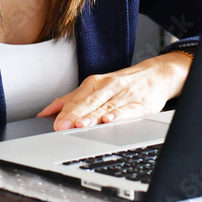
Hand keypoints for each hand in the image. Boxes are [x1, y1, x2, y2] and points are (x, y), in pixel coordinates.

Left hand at [37, 52, 192, 130]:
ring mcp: (124, 95)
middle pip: (89, 103)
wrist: (156, 74)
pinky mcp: (140, 104)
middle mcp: (108, 87)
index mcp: (95, 83)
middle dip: (74, 115)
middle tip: (62, 126)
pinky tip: (110, 121)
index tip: (54, 123)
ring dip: (92, 116)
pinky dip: (118, 115)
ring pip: (105, 107)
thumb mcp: (95, 86)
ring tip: (80, 125)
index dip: (65, 112)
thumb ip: (70, 99)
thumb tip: (45, 112)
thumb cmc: (122, 83)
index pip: (77, 98)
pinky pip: (128, 110)